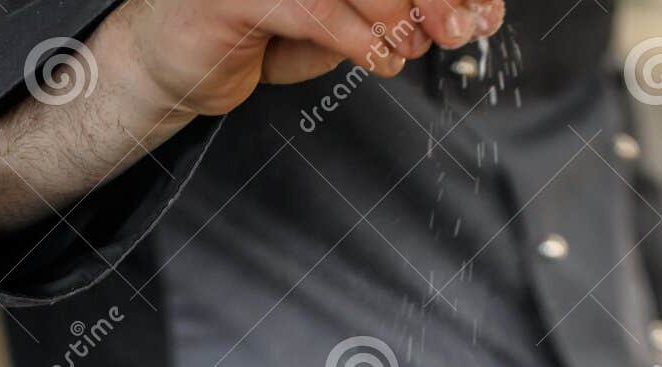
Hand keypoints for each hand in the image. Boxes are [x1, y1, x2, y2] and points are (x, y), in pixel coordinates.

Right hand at [115, 0, 505, 118]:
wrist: (179, 63)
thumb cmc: (258, 35)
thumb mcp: (339, 23)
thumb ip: (390, 14)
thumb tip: (459, 17)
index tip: (482, 9)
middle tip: (459, 27)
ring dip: (397, 13)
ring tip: (411, 47)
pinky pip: (312, 7)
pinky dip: (358, 37)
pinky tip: (382, 60)